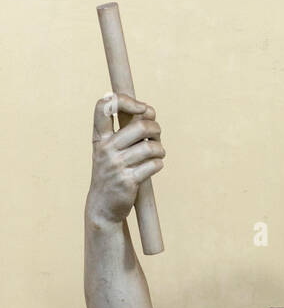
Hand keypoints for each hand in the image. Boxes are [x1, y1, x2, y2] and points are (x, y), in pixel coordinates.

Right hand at [87, 94, 164, 226]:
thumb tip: (149, 111)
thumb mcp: (108, 150)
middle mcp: (106, 149)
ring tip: (159, 152)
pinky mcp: (128, 181)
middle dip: (155, 128)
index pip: (104, 106)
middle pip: (139, 127)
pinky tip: (156, 164)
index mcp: (99, 137)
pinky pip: (152, 165)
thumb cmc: (110, 173)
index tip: (140, 108)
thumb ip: (124, 131)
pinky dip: (158, 163)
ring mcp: (116, 165)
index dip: (124, 100)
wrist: (103, 206)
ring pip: (149, 147)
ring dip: (160, 148)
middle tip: (157, 134)